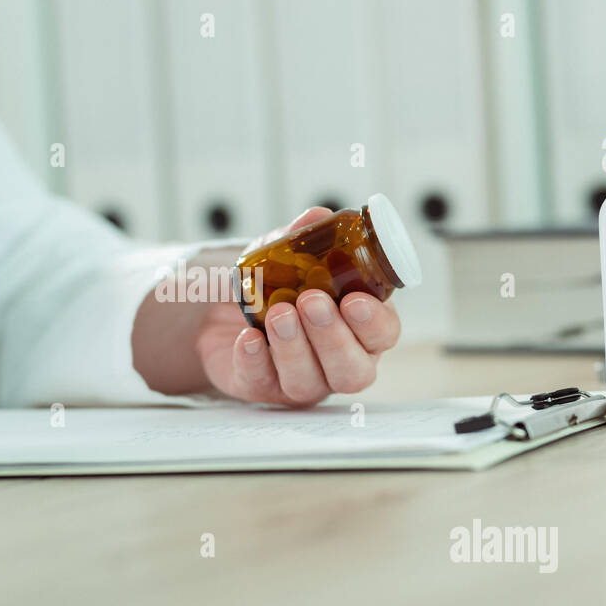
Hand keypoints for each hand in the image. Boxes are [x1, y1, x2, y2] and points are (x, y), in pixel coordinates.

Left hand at [195, 208, 401, 405]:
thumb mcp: (285, 254)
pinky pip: (262, 383)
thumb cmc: (273, 285)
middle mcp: (338, 360)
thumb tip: (318, 217)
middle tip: (311, 302)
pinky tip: (249, 339)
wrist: (222, 307)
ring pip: (310, 383)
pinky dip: (255, 360)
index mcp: (358, 326)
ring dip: (295, 347)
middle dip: (334, 337)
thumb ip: (303, 239)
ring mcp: (301, 379)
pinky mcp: (262, 388)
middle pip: (354, 370)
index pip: (383, 334)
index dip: (374, 322)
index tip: (354, 301)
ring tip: (278, 313)